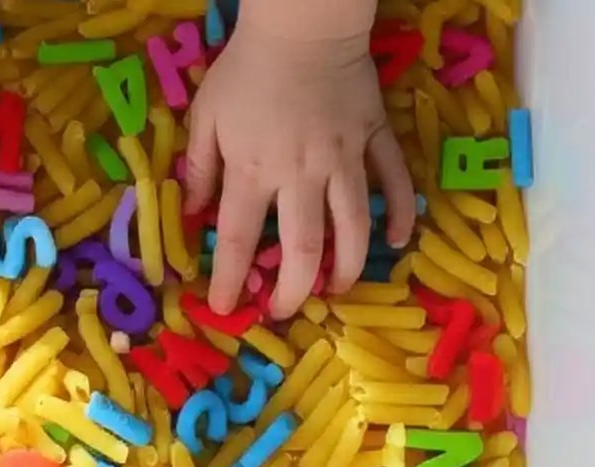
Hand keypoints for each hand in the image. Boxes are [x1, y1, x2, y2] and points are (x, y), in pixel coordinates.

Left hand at [184, 24, 415, 318]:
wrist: (303, 24)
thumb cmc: (245, 70)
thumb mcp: (205, 116)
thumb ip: (198, 168)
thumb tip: (193, 213)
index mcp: (253, 170)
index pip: (239, 239)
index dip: (229, 279)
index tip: (226, 307)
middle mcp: (301, 174)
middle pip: (304, 247)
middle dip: (295, 290)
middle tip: (286, 310)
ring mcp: (344, 159)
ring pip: (354, 226)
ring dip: (347, 266)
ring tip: (338, 290)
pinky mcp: (375, 139)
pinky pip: (394, 181)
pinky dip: (400, 212)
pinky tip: (397, 239)